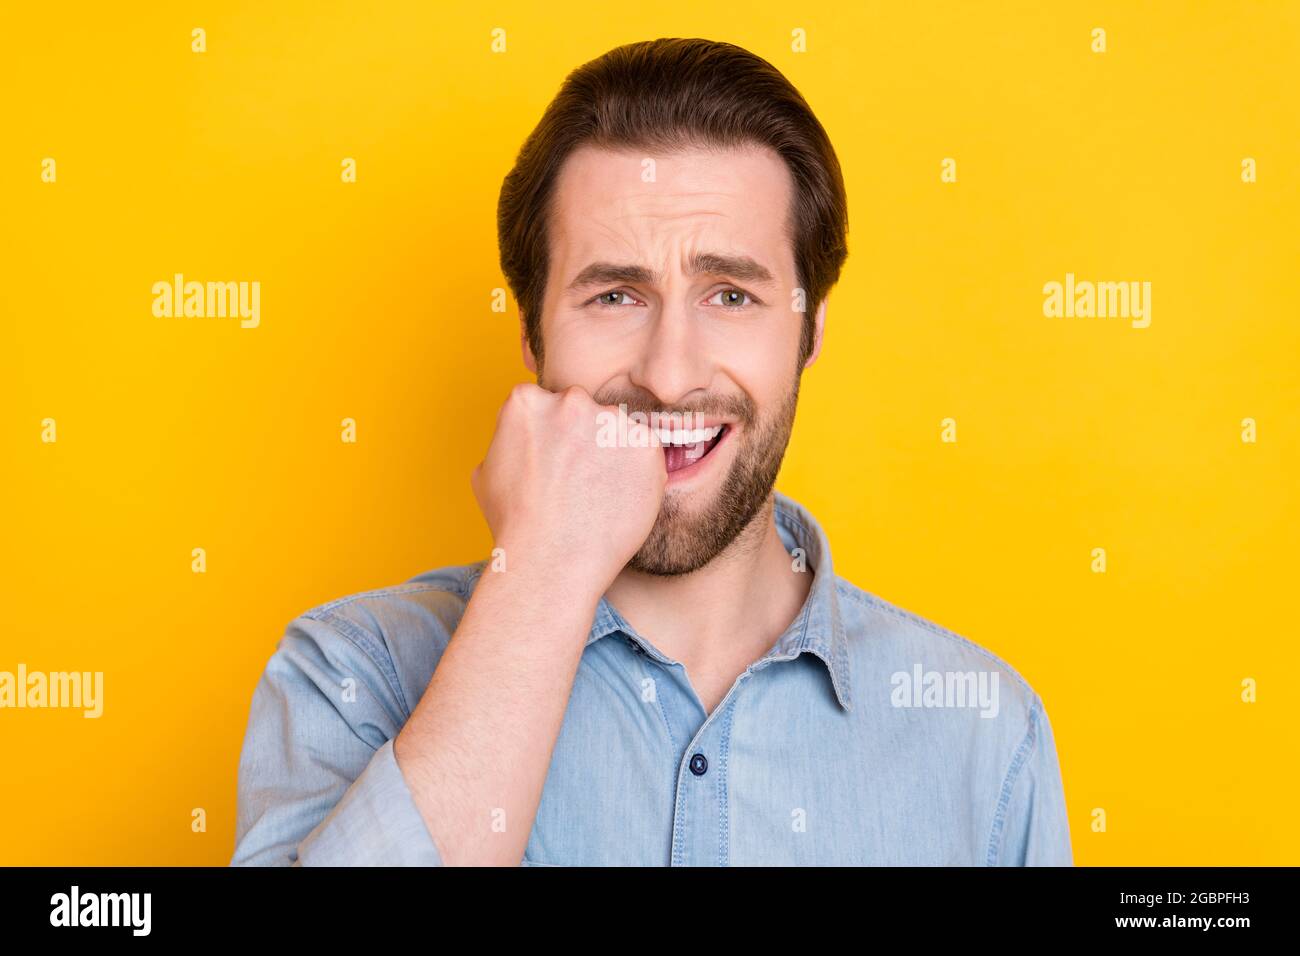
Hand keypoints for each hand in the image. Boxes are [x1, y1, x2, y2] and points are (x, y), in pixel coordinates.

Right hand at [471, 383, 665, 592]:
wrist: (551, 561)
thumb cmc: (515, 524)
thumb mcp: (486, 472)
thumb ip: (508, 441)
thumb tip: (518, 440)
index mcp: (527, 401)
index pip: (549, 404)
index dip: (553, 435)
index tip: (555, 460)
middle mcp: (570, 401)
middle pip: (585, 411)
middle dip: (584, 438)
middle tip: (578, 480)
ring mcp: (611, 421)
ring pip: (617, 431)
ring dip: (613, 453)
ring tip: (598, 494)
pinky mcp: (646, 445)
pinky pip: (645, 454)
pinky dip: (638, 474)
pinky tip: (618, 499)